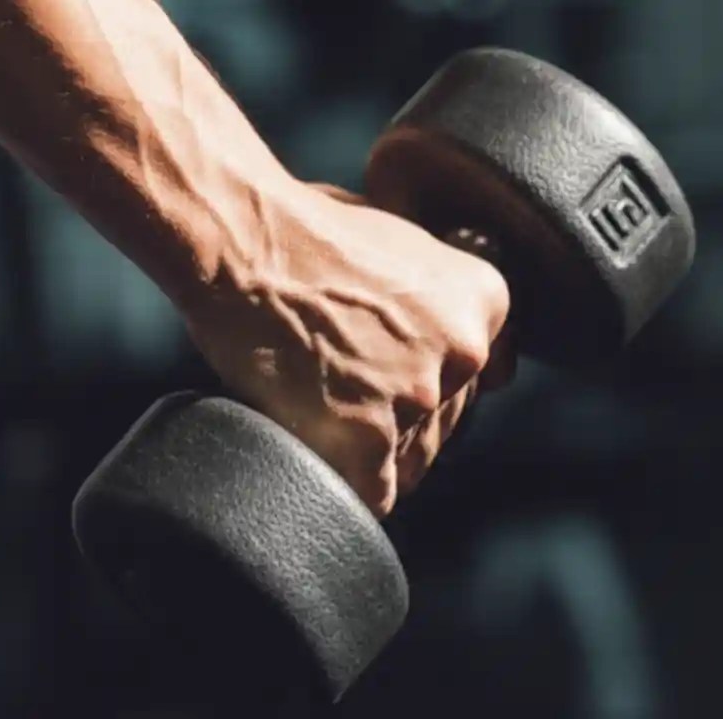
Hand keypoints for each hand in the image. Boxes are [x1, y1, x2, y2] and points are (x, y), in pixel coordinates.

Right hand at [181, 179, 512, 516]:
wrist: (240, 239)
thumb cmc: (301, 229)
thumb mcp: (399, 239)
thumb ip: (436, 289)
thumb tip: (439, 332)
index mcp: (482, 299)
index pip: (476, 370)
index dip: (426, 374)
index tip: (386, 365)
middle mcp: (464, 352)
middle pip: (445, 417)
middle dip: (400, 411)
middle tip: (341, 385)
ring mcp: (418, 399)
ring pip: (413, 458)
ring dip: (372, 448)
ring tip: (319, 404)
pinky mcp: (368, 441)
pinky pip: (376, 493)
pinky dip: (345, 479)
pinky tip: (319, 445)